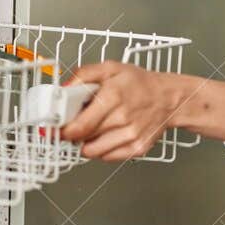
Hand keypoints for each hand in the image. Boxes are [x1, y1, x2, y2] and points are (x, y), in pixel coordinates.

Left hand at [58, 62, 182, 161]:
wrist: (169, 98)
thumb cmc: (140, 83)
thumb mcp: (110, 68)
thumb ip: (83, 75)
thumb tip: (64, 89)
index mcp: (112, 97)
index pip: (77, 125)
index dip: (62, 129)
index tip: (55, 127)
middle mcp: (122, 119)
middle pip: (82, 139)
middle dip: (73, 134)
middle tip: (75, 124)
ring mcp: (131, 136)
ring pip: (92, 151)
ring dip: (87, 142)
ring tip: (95, 127)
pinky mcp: (137, 149)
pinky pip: (107, 157)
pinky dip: (103, 148)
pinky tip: (109, 134)